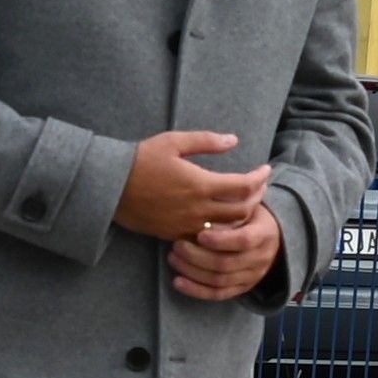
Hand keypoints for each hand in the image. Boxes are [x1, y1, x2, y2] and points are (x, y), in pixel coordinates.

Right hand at [114, 128, 269, 244]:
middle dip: (257, 198)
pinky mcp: (174, 234)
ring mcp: (186, 225)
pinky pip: (206, 237)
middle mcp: (197, 209)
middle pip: (241, 211)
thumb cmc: (141, 159)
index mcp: (200, 184)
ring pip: (227, 228)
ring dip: (241, 215)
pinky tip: (222, 218)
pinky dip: (220, 228)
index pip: (243, 186)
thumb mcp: (173, 142)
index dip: (260, 178)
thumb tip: (234, 140)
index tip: (267, 170)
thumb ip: (206, 141)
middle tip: (260, 186)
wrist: (110, 186)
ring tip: (245, 202)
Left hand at [169, 202, 285, 304]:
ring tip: (173, 257)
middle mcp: (260, 259)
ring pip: (219, 280)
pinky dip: (196, 290)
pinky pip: (218, 294)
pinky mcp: (241, 288)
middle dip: (197, 256)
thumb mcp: (249, 205)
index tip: (199, 234)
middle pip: (226, 264)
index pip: (244, 241)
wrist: (272, 238)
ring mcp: (252, 277)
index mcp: (264, 234)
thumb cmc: (251, 216)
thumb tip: (208, 199)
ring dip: (192, 271)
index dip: (220, 240)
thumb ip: (233, 205)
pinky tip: (177, 282)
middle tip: (177, 244)